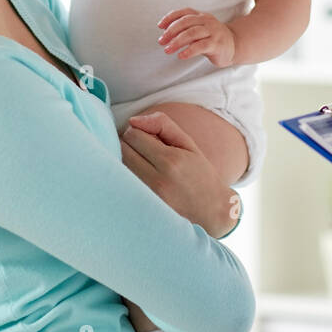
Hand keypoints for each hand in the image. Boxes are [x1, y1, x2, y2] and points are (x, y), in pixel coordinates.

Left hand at [119, 111, 235, 237]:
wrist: (211, 210)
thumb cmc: (199, 174)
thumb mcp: (188, 144)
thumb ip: (162, 125)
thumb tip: (132, 121)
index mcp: (171, 161)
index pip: (133, 134)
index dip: (139, 132)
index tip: (150, 139)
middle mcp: (157, 180)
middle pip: (122, 150)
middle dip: (131, 145)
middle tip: (147, 151)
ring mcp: (148, 197)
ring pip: (119, 167)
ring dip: (128, 161)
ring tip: (146, 166)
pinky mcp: (142, 209)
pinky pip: (122, 185)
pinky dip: (127, 177)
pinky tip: (143, 179)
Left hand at [157, 7, 236, 67]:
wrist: (235, 45)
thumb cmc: (213, 38)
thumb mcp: (200, 30)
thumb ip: (186, 29)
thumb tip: (166, 34)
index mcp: (201, 16)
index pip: (184, 12)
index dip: (170, 17)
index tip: (160, 26)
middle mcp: (207, 21)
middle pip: (186, 22)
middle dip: (171, 31)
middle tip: (161, 41)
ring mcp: (213, 32)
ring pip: (192, 33)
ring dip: (177, 41)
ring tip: (167, 50)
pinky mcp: (216, 44)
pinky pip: (200, 46)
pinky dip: (189, 51)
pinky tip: (181, 55)